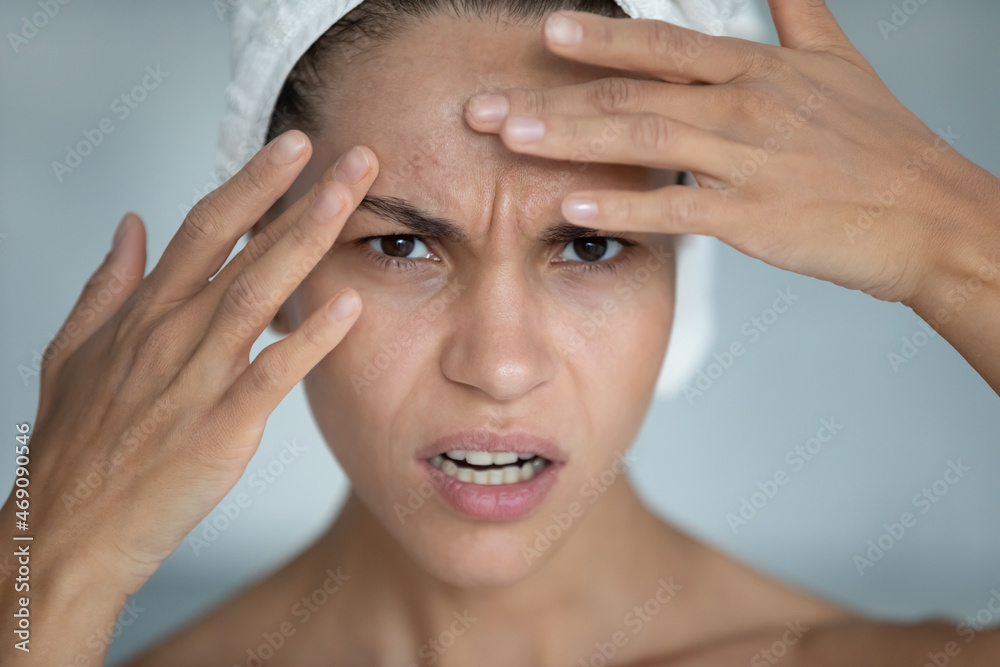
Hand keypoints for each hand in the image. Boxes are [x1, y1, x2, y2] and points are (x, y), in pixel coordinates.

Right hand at [20, 132, 376, 593]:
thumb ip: (107, 285)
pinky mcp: (218, 429)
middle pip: (244, 249)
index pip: (204, 228)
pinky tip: (348, 307)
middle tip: (355, 156)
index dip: (251, 182)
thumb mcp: (70, 352)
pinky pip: (270, 375)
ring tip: (352, 200)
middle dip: (301, 196)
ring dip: (308, 243)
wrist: (68, 533)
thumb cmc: (73, 449)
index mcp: (144, 313)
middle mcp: (172, 334)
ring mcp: (196, 379)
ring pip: (259, 295)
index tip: (294, 146)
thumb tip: (129, 225)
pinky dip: (309, 341)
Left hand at [462, 0, 996, 305]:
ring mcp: (746, 160)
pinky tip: (574, 207)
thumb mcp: (838, 59)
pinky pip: (675, 209)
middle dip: (550, 96)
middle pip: (631, 92)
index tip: (545, 33)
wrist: (929, 213)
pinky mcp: (753, 216)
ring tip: (509, 139)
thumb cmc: (881, 145)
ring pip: (642, 140)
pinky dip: (622, 207)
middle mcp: (744, 106)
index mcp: (756, 69)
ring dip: (568, 138)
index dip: (600, 38)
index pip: (663, 45)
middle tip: (485, 104)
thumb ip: (794, 13)